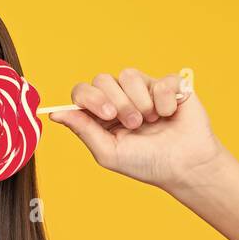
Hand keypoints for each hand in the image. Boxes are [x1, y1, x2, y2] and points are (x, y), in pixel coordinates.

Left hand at [48, 69, 224, 191]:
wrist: (184, 165)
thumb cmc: (146, 163)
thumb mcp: (108, 152)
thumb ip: (83, 130)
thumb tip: (54, 114)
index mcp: (101, 114)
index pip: (82, 92)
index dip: (90, 97)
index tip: (106, 114)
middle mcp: (120, 98)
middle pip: (103, 79)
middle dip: (118, 102)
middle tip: (133, 124)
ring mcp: (144, 89)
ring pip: (129, 75)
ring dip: (140, 102)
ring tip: (151, 121)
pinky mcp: (168, 85)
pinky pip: (159, 80)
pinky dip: (164, 101)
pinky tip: (169, 114)